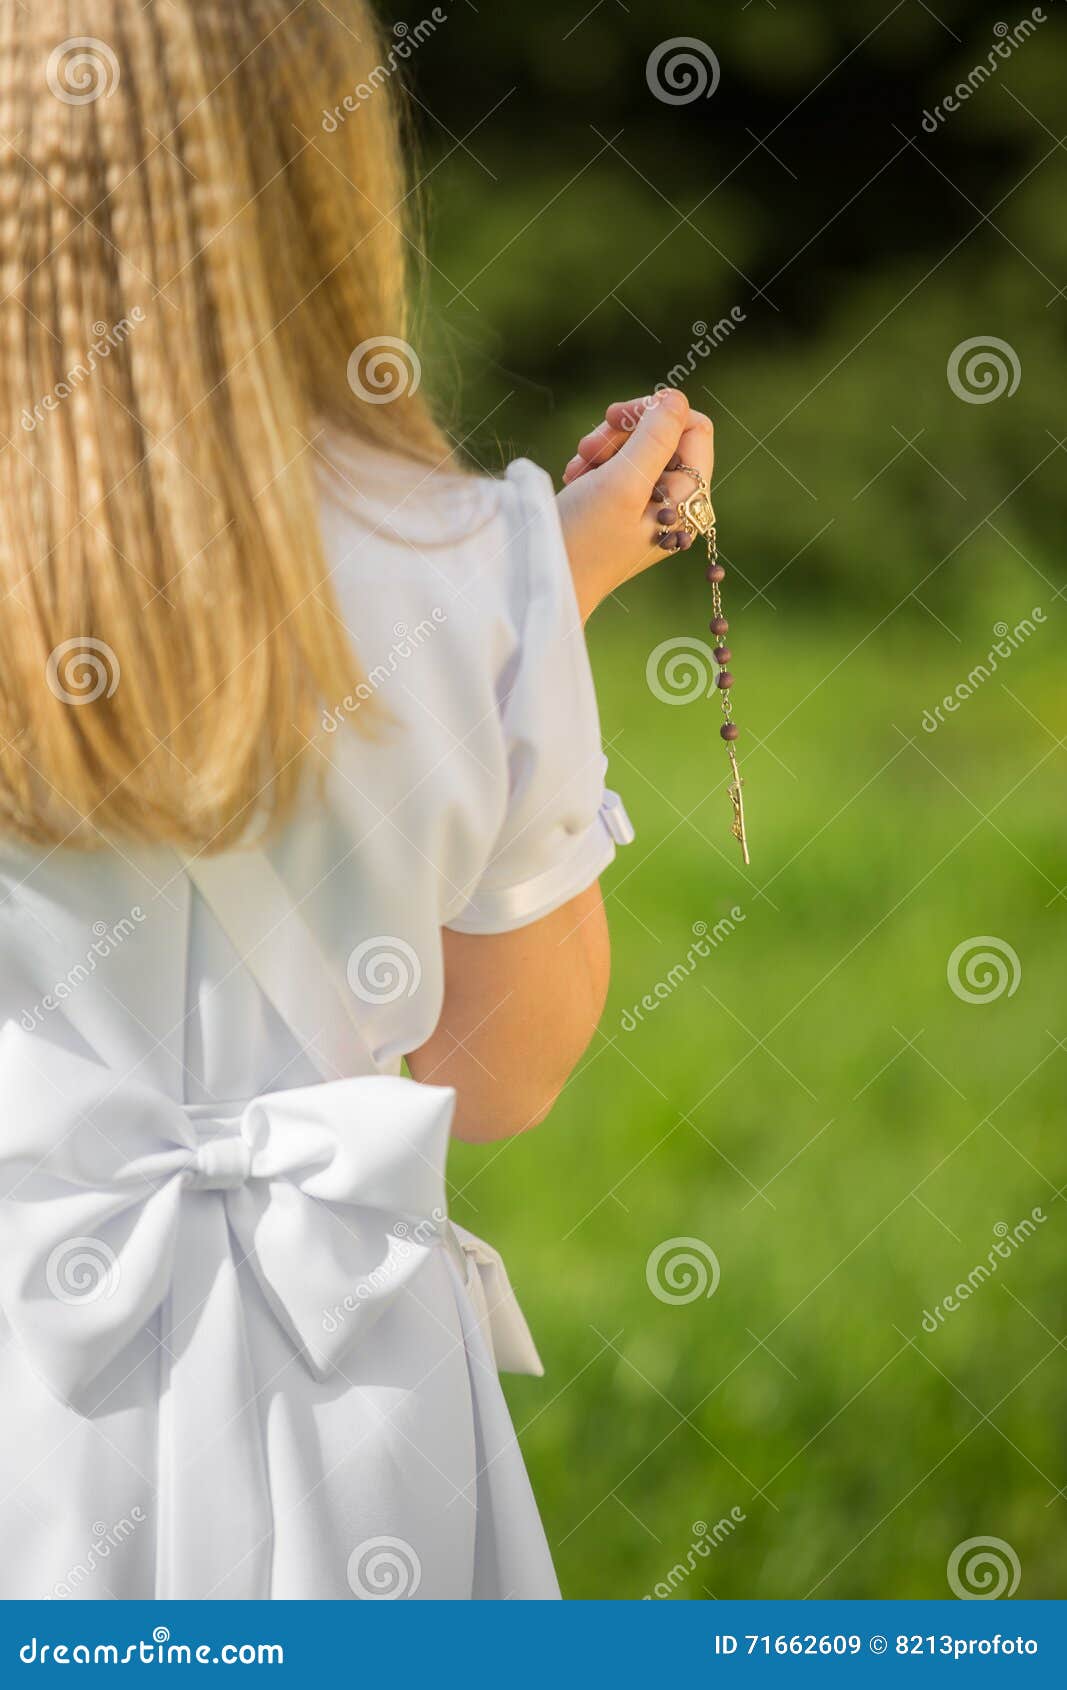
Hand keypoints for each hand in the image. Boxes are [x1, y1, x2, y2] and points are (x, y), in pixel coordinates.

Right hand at [555, 392, 714, 620]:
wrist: (549, 582)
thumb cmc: (584, 539)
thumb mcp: (622, 482)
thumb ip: (655, 437)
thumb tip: (676, 398)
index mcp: (691, 499)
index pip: (694, 427)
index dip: (655, 412)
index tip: (611, 418)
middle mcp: (679, 502)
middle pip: (665, 434)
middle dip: (623, 432)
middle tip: (585, 448)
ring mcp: (654, 505)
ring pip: (639, 446)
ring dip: (604, 447)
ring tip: (576, 468)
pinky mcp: (627, 507)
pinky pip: (621, 465)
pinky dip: (596, 463)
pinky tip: (574, 478)